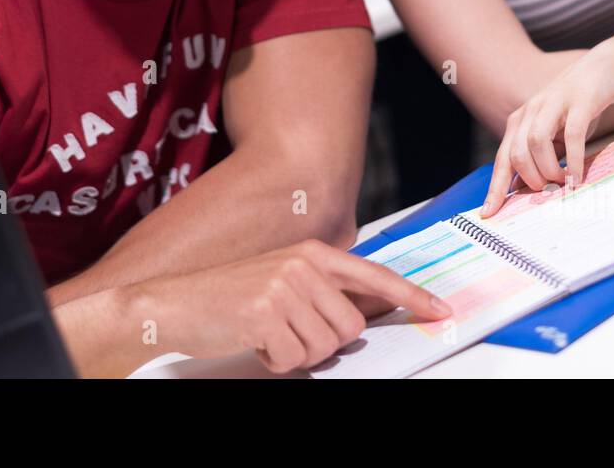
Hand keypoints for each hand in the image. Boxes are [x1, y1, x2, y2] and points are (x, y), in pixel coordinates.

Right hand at [133, 239, 451, 373]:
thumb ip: (327, 291)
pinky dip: (276, 359)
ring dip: (299, 353)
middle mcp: (303, 264)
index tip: (440, 311)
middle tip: (291, 333)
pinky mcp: (266, 313)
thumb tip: (374, 308)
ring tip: (269, 334)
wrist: (173, 302)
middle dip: (326, 342)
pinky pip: (295, 358)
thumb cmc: (229, 296)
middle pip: (352, 326)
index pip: (375, 275)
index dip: (411, 296)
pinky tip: (254, 340)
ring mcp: (285, 286)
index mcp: (312, 252)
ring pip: (326, 346)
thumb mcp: (284, 281)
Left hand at [480, 39, 613, 215]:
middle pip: (516, 153)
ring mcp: (554, 104)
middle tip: (547, 191)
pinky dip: (573, 159)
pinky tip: (577, 176)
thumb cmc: (579, 106)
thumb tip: (528, 189)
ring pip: (537, 142)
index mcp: (521, 120)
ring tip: (561, 182)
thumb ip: (541, 156)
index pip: (502, 159)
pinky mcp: (579, 102)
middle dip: (530, 179)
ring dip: (548, 169)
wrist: (607, 67)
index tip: (488, 214)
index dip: (495, 188)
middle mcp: (531, 111)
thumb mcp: (555, 133)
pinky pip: (572, 135)